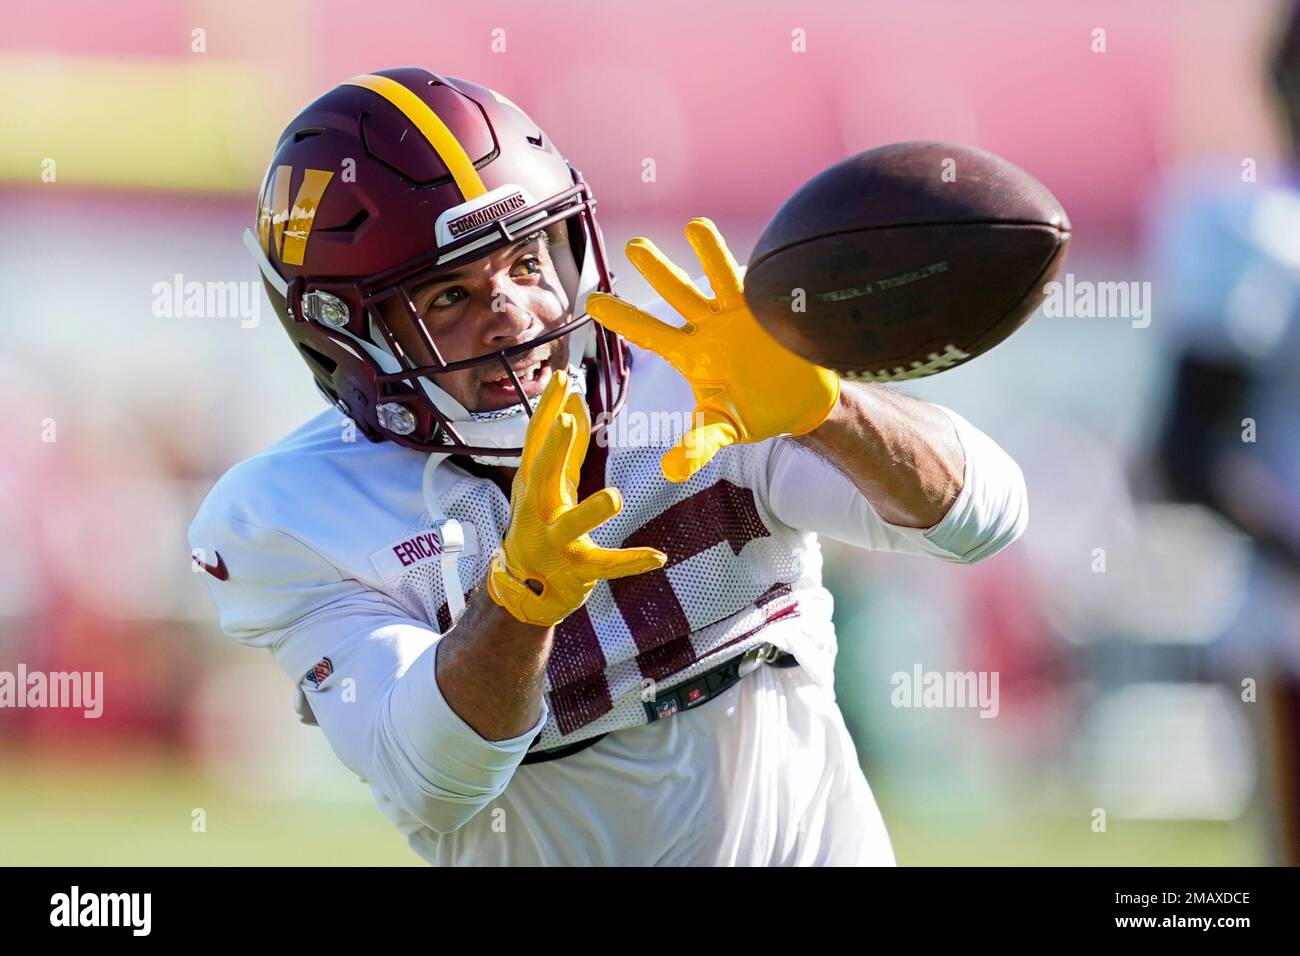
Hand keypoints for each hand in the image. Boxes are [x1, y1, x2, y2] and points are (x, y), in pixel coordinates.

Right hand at [486, 370, 666, 626]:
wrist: (524, 587)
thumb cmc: (541, 523)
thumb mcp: (550, 483)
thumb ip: (566, 444)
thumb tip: (575, 400)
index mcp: (532, 485)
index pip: (536, 441)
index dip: (547, 410)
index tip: (560, 378)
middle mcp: (538, 510)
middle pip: (542, 476)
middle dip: (554, 449)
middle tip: (566, 419)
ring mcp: (556, 542)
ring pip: (572, 525)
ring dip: (590, 511)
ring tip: (615, 497)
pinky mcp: (578, 570)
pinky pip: (606, 565)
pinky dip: (631, 561)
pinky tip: (658, 556)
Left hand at [586, 217, 839, 481]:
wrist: (802, 403)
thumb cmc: (754, 412)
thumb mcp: (722, 428)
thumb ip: (698, 445)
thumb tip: (672, 471)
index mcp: (691, 353)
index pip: (649, 333)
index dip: (622, 318)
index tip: (592, 301)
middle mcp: (710, 326)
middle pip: (678, 294)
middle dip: (658, 271)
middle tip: (634, 247)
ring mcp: (741, 314)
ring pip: (721, 278)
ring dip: (710, 253)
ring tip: (696, 226)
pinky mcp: (773, 310)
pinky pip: (765, 287)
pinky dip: (762, 274)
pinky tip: (758, 253)